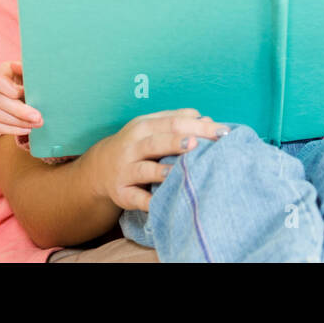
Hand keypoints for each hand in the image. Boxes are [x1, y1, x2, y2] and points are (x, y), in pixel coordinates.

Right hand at [0, 61, 40, 135]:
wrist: (31, 87)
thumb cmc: (33, 77)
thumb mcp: (32, 70)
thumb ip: (26, 68)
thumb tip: (16, 65)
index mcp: (1, 75)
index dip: (11, 89)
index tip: (25, 92)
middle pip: (0, 103)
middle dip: (20, 112)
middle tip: (38, 117)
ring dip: (20, 122)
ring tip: (38, 123)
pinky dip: (14, 130)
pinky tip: (28, 129)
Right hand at [84, 109, 227, 210]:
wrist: (99, 169)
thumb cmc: (138, 145)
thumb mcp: (152, 127)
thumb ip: (178, 120)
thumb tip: (207, 120)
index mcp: (143, 126)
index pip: (172, 122)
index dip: (198, 126)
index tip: (223, 132)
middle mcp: (132, 147)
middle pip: (157, 142)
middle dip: (179, 142)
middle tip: (199, 144)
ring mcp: (125, 171)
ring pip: (144, 169)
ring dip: (162, 170)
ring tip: (180, 170)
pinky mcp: (121, 193)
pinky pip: (135, 198)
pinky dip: (148, 201)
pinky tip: (161, 202)